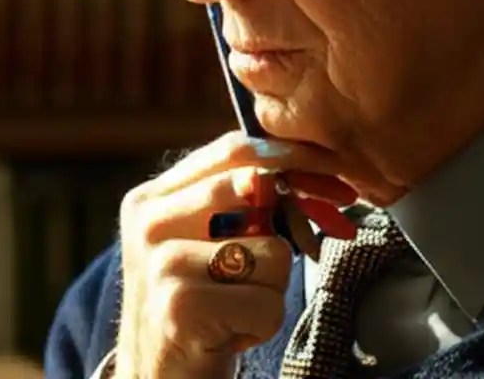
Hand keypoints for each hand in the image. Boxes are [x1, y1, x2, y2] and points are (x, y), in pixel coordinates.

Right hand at [112, 132, 356, 378]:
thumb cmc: (195, 307)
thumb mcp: (203, 243)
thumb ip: (239, 202)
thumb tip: (312, 172)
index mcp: (152, 198)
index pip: (234, 149)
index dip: (293, 157)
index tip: (334, 175)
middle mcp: (149, 223)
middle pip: (256, 190)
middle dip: (294, 222)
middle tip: (302, 248)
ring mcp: (162, 264)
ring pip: (271, 252)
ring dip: (270, 290)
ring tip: (235, 309)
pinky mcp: (181, 307)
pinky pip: (266, 302)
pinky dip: (262, 324)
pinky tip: (230, 333)